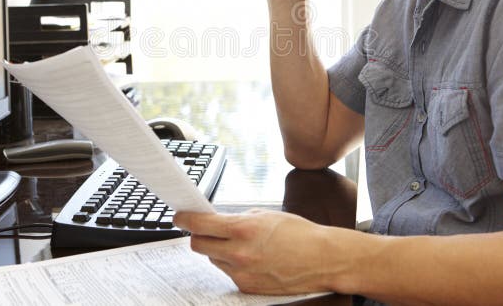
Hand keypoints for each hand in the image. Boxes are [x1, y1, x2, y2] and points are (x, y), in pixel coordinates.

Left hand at [174, 209, 333, 294]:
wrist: (322, 259)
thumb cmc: (298, 233)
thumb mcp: (265, 215)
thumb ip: (237, 218)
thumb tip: (215, 220)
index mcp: (243, 230)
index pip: (200, 225)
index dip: (185, 219)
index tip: (180, 216)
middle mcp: (239, 254)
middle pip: (198, 245)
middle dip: (199, 235)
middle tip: (206, 229)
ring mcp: (242, 274)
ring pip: (213, 259)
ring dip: (218, 250)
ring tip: (240, 244)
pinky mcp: (247, 288)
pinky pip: (228, 273)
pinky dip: (232, 264)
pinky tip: (250, 257)